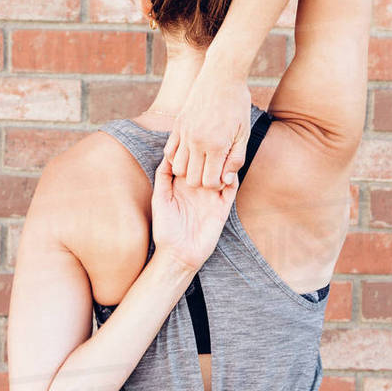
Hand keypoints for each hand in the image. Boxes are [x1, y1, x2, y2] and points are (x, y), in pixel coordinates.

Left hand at [150, 152, 238, 271]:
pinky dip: (232, 178)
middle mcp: (198, 188)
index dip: (193, 148)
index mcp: (182, 184)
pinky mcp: (222, 207)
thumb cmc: (166, 229)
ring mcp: (212, 197)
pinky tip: (226, 173)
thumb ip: (163, 177)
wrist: (179, 254)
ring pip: (222, 173)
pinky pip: (231, 189)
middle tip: (210, 141)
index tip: (193, 136)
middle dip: (210, 151)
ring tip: (220, 156)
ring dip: (223, 163)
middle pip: (208, 164)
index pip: (191, 161)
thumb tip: (168, 154)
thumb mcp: (159, 199)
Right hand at [164, 74, 251, 189]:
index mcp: (216, 146)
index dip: (217, 184)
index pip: (209, 183)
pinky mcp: (177, 126)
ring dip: (189, 171)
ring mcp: (184, 134)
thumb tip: (226, 180)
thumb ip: (236, 159)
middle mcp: (197, 142)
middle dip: (203, 181)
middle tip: (213, 170)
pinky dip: (177, 158)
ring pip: (177, 169)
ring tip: (201, 162)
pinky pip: (169, 152)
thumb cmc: (237, 105)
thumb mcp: (244, 134)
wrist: (222, 76)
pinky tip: (190, 153)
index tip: (223, 175)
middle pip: (192, 180)